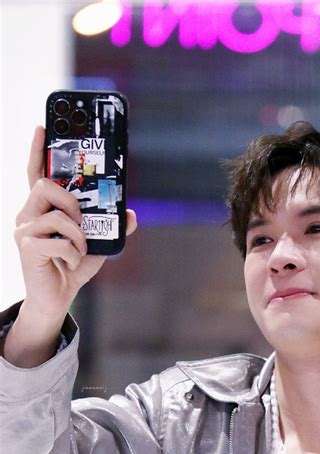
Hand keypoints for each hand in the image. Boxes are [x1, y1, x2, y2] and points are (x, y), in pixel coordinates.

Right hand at [14, 126, 136, 319]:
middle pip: (46, 186)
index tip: (43, 127)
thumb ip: (113, 228)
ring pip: (56, 214)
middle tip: (83, 221)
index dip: (39, 150)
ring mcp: (24, 229)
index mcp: (43, 207)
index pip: (37, 172)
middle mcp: (28, 214)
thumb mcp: (98, 244)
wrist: (57, 298)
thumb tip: (132, 215)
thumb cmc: (72, 266)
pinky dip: (73, 252)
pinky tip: (70, 262)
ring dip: (77, 234)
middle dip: (72, 202)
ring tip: (80, 249)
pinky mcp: (26, 247)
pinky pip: (58, 240)